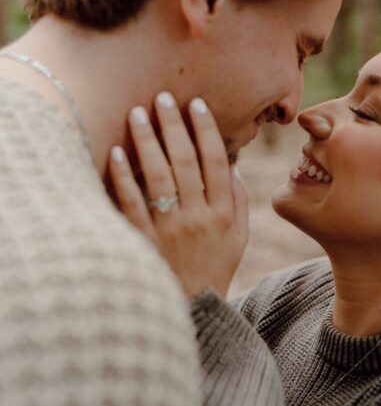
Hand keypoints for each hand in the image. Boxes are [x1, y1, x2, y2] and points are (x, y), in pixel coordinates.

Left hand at [108, 93, 247, 297]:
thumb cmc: (217, 267)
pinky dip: (123, 176)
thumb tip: (230, 163)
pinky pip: (132, 203)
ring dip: (148, 141)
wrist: (193, 308)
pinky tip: (117, 152)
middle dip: (174, 126)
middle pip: (186, 162)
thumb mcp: (239, 235)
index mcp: (223, 212)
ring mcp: (170, 228)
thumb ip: (238, 199)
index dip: (206, 131)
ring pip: (158, 176)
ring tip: (139, 113)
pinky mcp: (145, 240)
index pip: (215, 161)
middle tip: (163, 97)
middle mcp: (198, 216)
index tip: (196, 105)